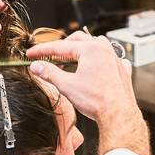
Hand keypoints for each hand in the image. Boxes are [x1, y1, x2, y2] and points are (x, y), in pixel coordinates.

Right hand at [26, 31, 149, 154]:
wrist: (118, 114)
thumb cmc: (97, 101)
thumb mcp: (67, 86)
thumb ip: (50, 73)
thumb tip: (36, 66)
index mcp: (90, 50)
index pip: (60, 46)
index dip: (43, 50)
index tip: (32, 54)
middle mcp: (104, 50)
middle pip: (78, 40)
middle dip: (61, 48)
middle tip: (50, 58)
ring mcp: (115, 59)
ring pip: (96, 44)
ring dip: (81, 49)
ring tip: (70, 60)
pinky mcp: (122, 70)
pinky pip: (110, 57)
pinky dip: (100, 59)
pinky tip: (95, 66)